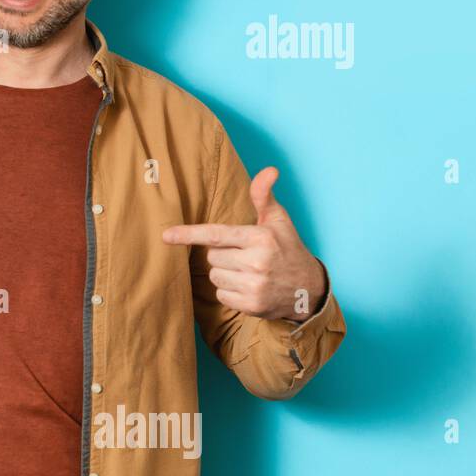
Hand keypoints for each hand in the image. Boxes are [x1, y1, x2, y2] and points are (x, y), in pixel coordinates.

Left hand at [161, 166, 325, 321]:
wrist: (309, 290)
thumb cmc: (287, 249)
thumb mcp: (279, 221)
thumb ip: (264, 196)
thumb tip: (269, 170)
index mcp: (260, 238)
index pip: (216, 234)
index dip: (189, 234)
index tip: (166, 235)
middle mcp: (257, 263)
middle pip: (212, 257)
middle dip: (223, 255)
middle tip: (246, 256)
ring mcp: (254, 286)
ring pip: (214, 276)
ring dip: (225, 274)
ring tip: (249, 272)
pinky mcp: (251, 306)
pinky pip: (221, 295)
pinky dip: (230, 292)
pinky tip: (249, 287)